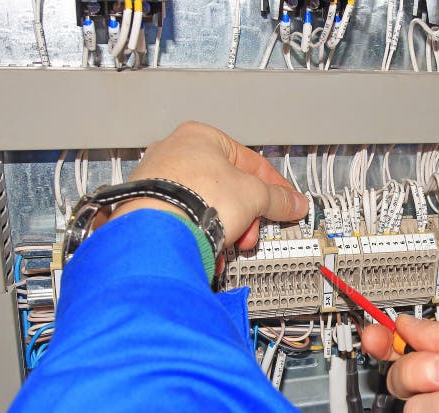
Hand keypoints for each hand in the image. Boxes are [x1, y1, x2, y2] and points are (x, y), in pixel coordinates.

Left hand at [110, 121, 306, 248]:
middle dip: (245, 215)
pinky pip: (183, 219)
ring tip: (226, 243)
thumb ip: (277, 198)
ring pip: (205, 205)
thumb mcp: (254, 195)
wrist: (158, 231)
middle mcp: (173, 152)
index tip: (284, 203)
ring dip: (223, 228)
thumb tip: (292, 202)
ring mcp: (156, 179)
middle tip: (250, 232)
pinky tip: (206, 249)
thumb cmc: (196, 199)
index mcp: (201, 136)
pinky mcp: (145, 207)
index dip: (273, 186)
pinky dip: (198, 234)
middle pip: (227, 187)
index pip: (250, 161)